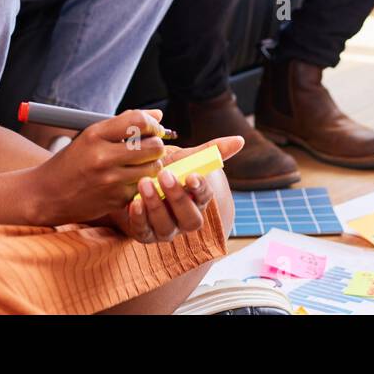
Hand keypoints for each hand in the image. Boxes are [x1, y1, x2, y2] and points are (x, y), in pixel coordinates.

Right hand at [30, 109, 172, 225]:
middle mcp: (103, 158)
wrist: (47, 194)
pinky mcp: (116, 201)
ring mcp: (110, 182)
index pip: (138, 121)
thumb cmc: (72, 161)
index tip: (153, 129)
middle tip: (150, 147)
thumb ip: (125, 123)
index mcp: (95, 135)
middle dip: (157, 146)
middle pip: (153, 147)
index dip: (152, 124)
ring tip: (140, 163)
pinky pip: (142, 187)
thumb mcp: (91, 136)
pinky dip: (140, 183)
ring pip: (153, 169)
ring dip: (152, 165)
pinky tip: (127, 180)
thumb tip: (158, 115)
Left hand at [105, 137, 244, 243]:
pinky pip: (143, 232)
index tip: (191, 175)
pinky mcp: (144, 234)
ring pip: (166, 226)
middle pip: (189, 218)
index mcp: (197, 200)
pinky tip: (133, 203)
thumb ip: (209, 151)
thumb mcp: (185, 159)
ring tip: (144, 183)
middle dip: (178, 198)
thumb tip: (240, 140)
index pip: (205, 197)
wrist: (135, 180)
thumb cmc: (166, 170)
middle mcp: (184, 219)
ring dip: (156, 205)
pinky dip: (139, 218)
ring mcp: (165, 229)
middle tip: (165, 175)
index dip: (199, 187)